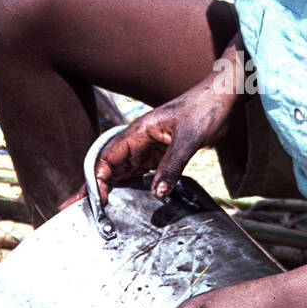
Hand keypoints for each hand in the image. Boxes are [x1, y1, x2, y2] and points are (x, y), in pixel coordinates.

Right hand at [91, 76, 236, 204]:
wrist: (222, 99)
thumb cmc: (203, 110)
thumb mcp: (188, 140)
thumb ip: (172, 167)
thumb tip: (157, 194)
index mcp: (139, 131)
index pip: (109, 156)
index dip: (99, 177)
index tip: (97, 197)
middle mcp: (141, 139)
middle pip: (112, 165)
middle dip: (98, 185)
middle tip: (84, 206)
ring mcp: (151, 147)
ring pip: (126, 170)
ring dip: (114, 187)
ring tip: (101, 208)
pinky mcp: (164, 153)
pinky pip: (144, 172)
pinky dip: (135, 185)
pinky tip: (129, 198)